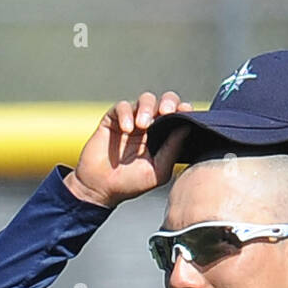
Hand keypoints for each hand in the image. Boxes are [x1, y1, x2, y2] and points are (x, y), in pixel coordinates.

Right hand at [64, 91, 192, 208]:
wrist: (100, 188)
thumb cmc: (130, 184)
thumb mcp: (158, 171)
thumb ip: (173, 149)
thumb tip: (187, 127)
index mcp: (164, 137)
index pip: (178, 116)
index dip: (183, 109)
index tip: (185, 112)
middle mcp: (150, 126)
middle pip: (165, 100)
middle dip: (168, 102)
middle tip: (166, 111)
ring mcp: (131, 121)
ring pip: (145, 99)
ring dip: (147, 108)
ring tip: (142, 125)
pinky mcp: (113, 119)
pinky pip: (122, 106)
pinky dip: (126, 114)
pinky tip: (127, 129)